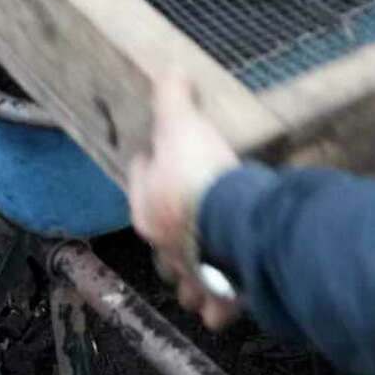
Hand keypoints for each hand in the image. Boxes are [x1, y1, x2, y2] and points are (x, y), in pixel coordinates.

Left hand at [129, 71, 243, 330]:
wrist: (236, 222)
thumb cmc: (201, 175)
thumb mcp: (183, 125)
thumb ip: (173, 99)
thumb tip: (168, 70)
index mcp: (147, 210)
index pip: (139, 182)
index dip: (147, 166)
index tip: (154, 155)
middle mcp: (164, 248)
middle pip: (159, 239)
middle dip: (167, 233)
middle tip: (183, 219)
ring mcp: (193, 273)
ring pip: (184, 280)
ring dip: (190, 277)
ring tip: (202, 269)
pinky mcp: (222, 293)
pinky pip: (219, 305)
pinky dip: (223, 304)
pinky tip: (230, 299)